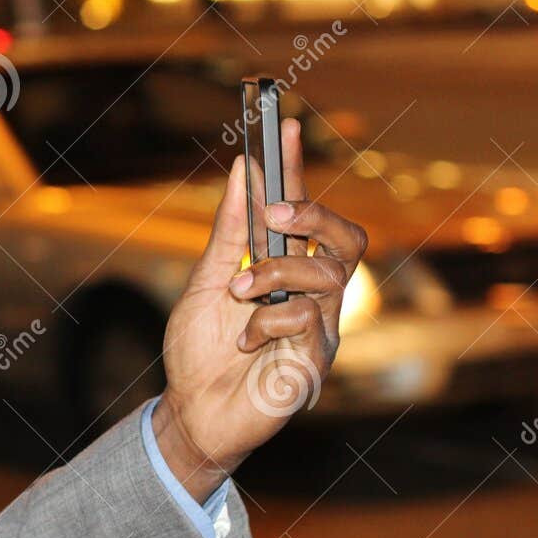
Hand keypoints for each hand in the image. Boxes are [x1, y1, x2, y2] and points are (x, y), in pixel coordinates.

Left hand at [152, 117, 367, 500]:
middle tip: (274, 214)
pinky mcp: (318, 360)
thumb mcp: (205, 280)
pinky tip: (247, 341)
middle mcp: (312, 294)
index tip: (283, 125)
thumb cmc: (200, 351)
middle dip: (314, 215)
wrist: (190, 412)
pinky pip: (311, 321)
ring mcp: (321, 327)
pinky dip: (269, 323)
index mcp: (285, 270)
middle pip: (347, 238)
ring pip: (328, 275)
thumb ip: (229, 231)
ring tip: (239, 294)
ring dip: (276, 275)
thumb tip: (241, 171)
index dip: (296, 169)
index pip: (301, 212)